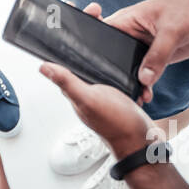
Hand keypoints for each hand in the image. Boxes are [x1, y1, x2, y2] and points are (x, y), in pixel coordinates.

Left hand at [39, 61, 155, 158]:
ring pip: (112, 77)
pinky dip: (135, 84)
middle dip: (100, 64)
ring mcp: (109, 100)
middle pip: (90, 73)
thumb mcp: (89, 100)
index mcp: (79, 96)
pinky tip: (138, 87)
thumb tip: (44, 68)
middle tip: (108, 57)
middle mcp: (92, 98)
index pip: (67, 74)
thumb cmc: (116, 126)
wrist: (144, 143)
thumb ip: (68, 83)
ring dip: (122, 74)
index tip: (70, 45)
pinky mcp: (124, 101)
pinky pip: (128, 86)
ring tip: (129, 76)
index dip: (67, 60)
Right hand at [100, 0, 188, 90]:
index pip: (101, 35)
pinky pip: (145, 73)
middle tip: (115, 91)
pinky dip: (145, 85)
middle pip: (112, 56)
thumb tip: (143, 79)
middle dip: (112, 73)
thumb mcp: (173, 31)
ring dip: (130, 82)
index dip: (93, 51)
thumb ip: (157, 55)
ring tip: (135, 98)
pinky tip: (147, 96)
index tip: (91, 69)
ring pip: (129, 68)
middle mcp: (131, 33)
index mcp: (127, 20)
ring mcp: (143, 46)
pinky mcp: (157, 56)